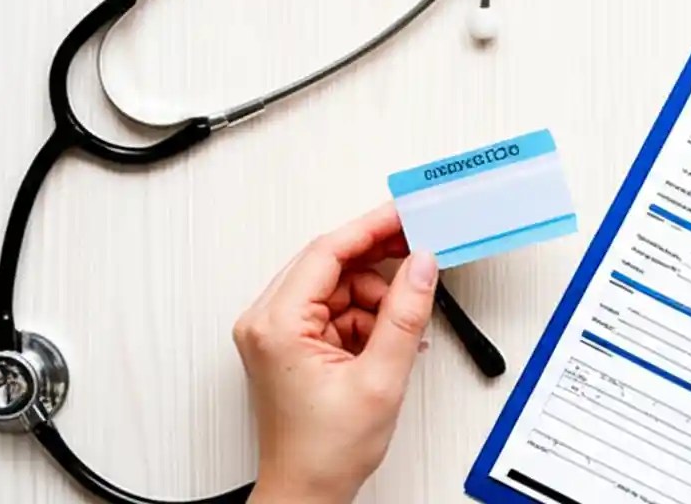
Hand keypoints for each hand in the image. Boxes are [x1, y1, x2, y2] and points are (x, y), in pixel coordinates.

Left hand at [232, 203, 436, 503]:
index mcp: (276, 325)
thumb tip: (421, 267)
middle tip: (419, 253)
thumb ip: (405, 315)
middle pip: (331, 266)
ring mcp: (278, 333)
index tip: (405, 215)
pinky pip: (337, 311)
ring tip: (402, 332)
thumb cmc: (325, 452)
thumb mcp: (380, 378)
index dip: (372, 228)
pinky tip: (387, 343)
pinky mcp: (292, 345)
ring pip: (338, 288)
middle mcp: (268, 322)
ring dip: (376, 301)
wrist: (307, 493)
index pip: (327, 252)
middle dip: (379, 264)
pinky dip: (367, 320)